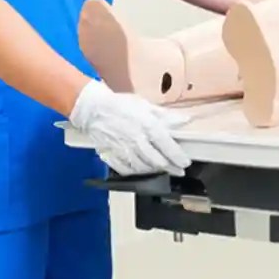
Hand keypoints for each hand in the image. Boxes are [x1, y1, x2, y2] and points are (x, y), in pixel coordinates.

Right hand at [68, 80, 192, 175]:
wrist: (93, 110)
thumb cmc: (119, 105)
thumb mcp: (145, 106)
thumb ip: (166, 116)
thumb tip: (184, 120)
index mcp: (147, 126)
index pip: (168, 146)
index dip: (178, 157)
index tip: (185, 162)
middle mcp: (137, 141)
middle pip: (158, 161)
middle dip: (171, 168)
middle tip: (178, 171)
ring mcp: (124, 151)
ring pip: (144, 168)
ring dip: (155, 171)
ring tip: (162, 169)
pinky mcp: (112, 157)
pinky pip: (127, 170)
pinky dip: (137, 172)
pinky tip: (143, 170)